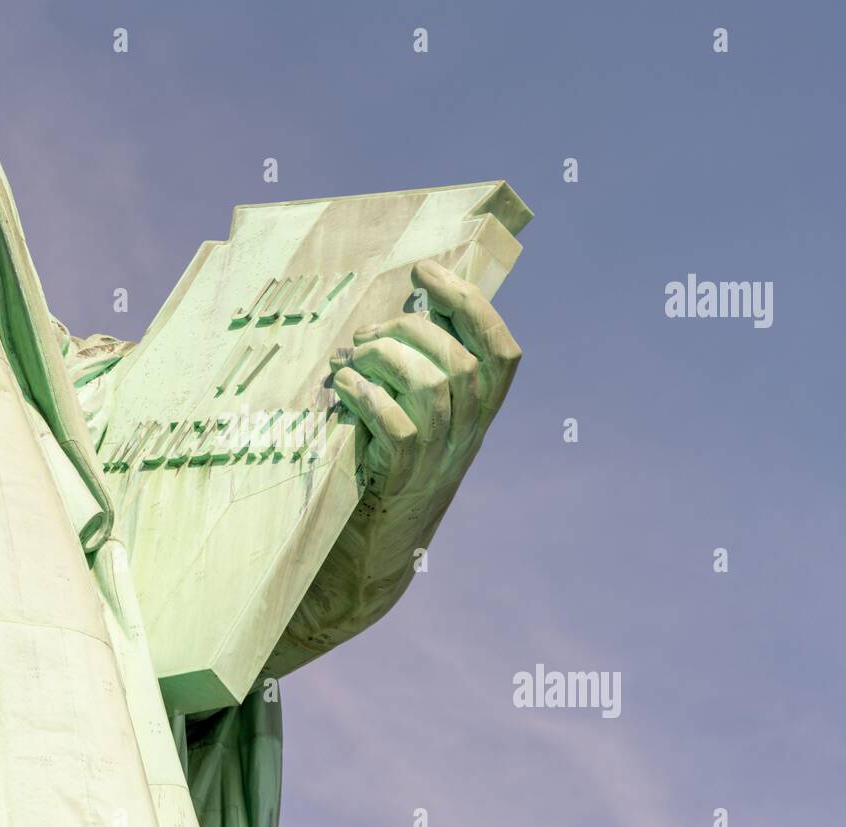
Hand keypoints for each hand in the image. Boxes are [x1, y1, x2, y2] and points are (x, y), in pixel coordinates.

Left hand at [330, 259, 520, 497]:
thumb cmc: (398, 458)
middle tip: (366, 333)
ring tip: (353, 357)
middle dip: (409, 329)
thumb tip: (408, 305)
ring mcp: (440, 456)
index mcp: (481, 408)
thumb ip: (429, 366)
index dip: (470, 304)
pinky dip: (367, 396)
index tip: (426, 272)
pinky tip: (343, 385)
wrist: (385, 536)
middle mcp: (470, 431)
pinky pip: (397, 427)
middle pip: (459, 361)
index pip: (501, 350)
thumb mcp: (427, 411)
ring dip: (385, 358)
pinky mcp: (405, 476)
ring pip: (431, 388)